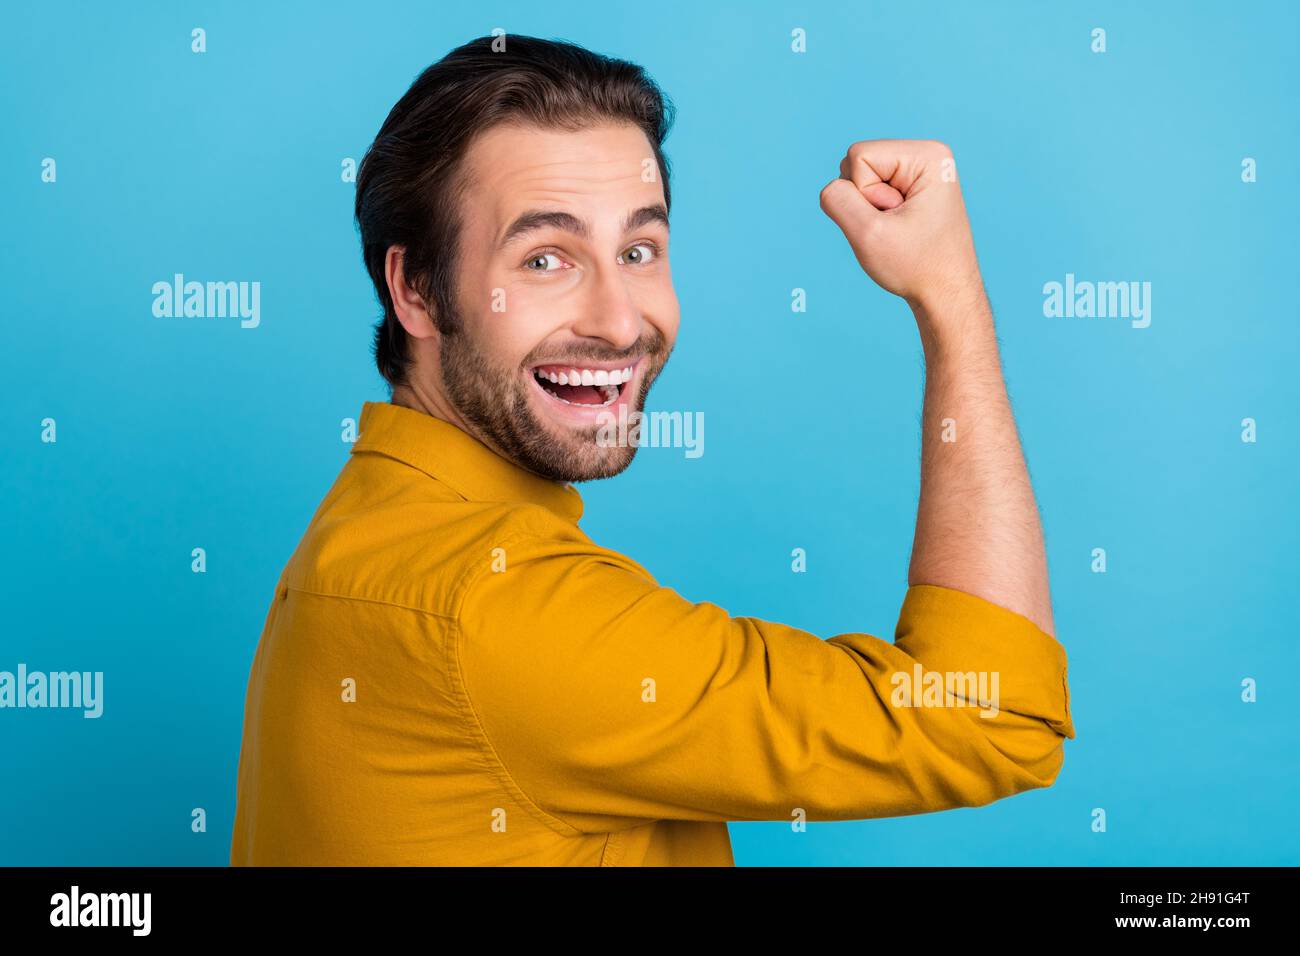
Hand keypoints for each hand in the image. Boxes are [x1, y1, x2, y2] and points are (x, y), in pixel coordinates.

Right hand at [819, 139, 983, 312]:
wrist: (946, 294)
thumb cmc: (916, 267)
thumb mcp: (869, 234)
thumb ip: (838, 201)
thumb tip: (830, 187)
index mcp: (927, 155)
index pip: (859, 156)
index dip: (863, 195)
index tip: (894, 221)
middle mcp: (927, 155)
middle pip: (858, 163)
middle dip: (866, 201)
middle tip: (896, 228)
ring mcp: (920, 171)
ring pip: (861, 179)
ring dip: (869, 210)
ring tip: (898, 231)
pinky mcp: (912, 187)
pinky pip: (870, 191)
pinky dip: (874, 215)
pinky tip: (897, 230)